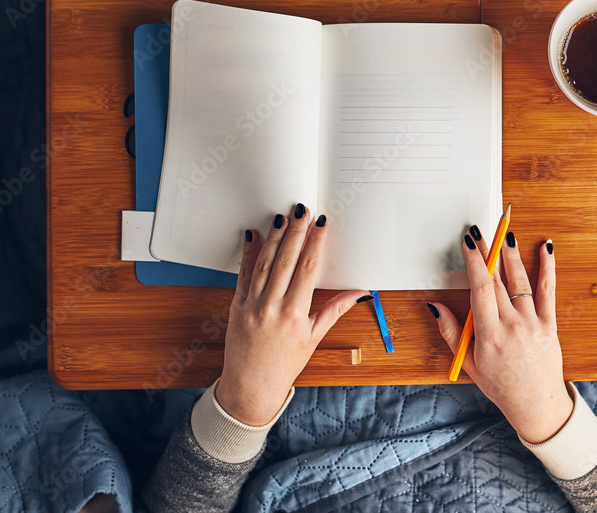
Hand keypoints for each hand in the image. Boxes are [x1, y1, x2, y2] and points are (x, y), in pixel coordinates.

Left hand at [215, 205, 367, 425]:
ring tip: (282, 217)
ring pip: (265, 263)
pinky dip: (248, 253)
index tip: (320, 224)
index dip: (315, 243)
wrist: (251, 386)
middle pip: (286, 260)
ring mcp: (252, 305)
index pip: (307, 270)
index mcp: (295, 315)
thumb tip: (360, 292)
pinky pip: (244, 274)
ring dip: (274, 237)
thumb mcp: (315, 337)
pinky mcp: (236, 305)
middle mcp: (273, 307)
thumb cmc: (285, 364)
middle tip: (302, 210)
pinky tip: (253, 235)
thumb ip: (335, 309)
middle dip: (295, 232)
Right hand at [431, 231, 573, 443]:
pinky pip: (548, 291)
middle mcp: (512, 326)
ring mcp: (533, 324)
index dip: (474, 262)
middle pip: (498, 281)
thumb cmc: (500, 386)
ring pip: (521, 282)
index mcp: (489, 336)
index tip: (468, 243)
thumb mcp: (468, 364)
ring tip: (506, 234)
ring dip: (512, 255)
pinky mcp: (549, 325)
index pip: (480, 289)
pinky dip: (548, 268)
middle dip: (488, 252)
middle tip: (481, 230)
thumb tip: (435, 306)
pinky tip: (546, 249)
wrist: (537, 405)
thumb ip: (451, 333)